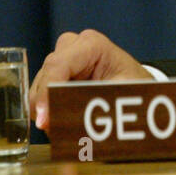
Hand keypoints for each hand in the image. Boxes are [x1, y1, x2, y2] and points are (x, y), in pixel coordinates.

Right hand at [29, 29, 152, 129]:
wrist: (136, 84)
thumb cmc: (132, 85)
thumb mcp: (119, 93)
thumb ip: (93, 103)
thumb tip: (61, 121)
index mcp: (91, 44)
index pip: (57, 65)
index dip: (47, 93)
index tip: (45, 121)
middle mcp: (72, 46)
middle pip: (44, 78)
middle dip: (45, 106)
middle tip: (54, 130)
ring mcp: (61, 58)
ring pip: (38, 89)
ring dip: (47, 111)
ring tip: (65, 127)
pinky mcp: (55, 73)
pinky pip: (41, 95)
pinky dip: (48, 111)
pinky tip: (63, 121)